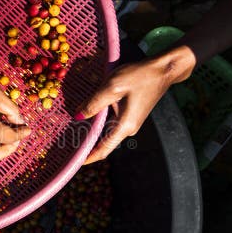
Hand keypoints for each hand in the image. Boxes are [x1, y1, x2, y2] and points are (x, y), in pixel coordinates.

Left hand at [77, 47, 194, 163]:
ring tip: (73, 130)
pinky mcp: (130, 114)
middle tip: (67, 144)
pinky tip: (88, 114)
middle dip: (87, 143)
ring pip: (106, 130)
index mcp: (124, 126)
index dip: (89, 157)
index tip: (76, 162)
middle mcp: (128, 128)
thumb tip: (78, 116)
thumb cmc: (140, 76)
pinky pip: (111, 121)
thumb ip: (94, 103)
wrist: (163, 70)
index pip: (104, 149)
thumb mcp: (112, 87)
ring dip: (92, 129)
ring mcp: (130, 122)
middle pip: (104, 141)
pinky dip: (99, 120)